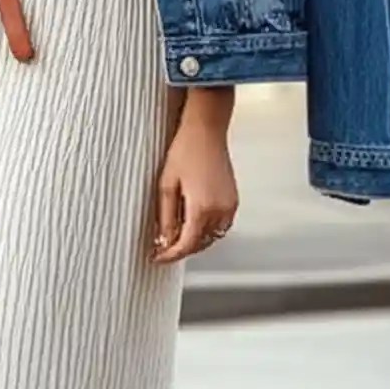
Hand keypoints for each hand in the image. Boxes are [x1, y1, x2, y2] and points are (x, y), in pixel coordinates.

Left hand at [152, 89, 238, 263]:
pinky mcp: (233, 200)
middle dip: (181, 250)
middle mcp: (220, 211)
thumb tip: (163, 241)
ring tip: (174, 237)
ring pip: (212, 238)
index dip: (169, 255)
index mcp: (201, 209)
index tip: (156, 258)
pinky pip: (221, 226)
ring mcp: (230, 206)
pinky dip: (206, 231)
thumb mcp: (166, 186)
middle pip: (199, 244)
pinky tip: (192, 224)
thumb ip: (165, 217)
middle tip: (161, 248)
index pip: (185, 245)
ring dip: (194, 242)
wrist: (206, 131)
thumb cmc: (183, 152)